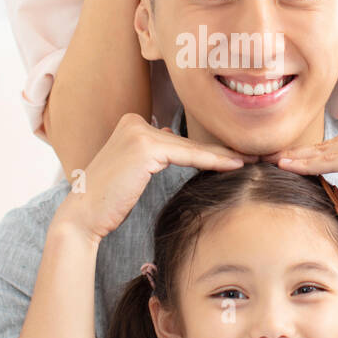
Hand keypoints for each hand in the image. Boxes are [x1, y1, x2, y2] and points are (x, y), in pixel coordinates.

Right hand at [53, 112, 253, 243]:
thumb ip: (154, 154)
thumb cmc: (110, 201)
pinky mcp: (145, 146)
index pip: (179, 138)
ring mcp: (138, 131)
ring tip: (252, 159)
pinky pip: (188, 154)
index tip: (236, 155)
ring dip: (223, 155)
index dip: (208, 149)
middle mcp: (134, 121)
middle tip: (254, 154)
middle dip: (219, 150)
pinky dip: (213, 160)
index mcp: (132, 124)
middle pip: (187, 140)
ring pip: (191, 147)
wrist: (83, 215)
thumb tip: (176, 143)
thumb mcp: (135, 171)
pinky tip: (235, 164)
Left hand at [260, 107, 337, 220]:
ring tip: (270, 162)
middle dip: (298, 152)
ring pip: (329, 150)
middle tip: (266, 157)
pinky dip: (311, 165)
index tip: (286, 156)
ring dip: (298, 158)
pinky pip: (336, 160)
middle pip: (330, 143)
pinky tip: (291, 167)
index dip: (311, 151)